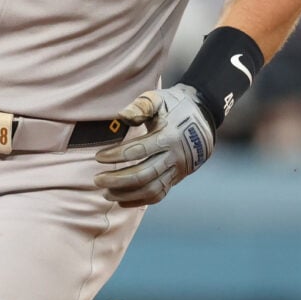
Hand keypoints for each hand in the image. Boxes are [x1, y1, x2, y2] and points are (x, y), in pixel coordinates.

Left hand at [92, 83, 213, 206]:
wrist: (203, 117)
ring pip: (151, 189)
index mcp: (169, 136)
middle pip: (144, 174)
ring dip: (126, 194)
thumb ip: (141, 106)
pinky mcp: (177, 177)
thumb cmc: (175, 106)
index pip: (139, 150)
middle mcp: (175, 156)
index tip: (98, 157)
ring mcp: (177, 170)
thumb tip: (121, 116)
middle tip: (97, 180)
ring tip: (105, 192)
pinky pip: (159, 194)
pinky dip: (139, 201)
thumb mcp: (160, 99)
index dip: (117, 155)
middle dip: (118, 180)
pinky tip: (121, 200)